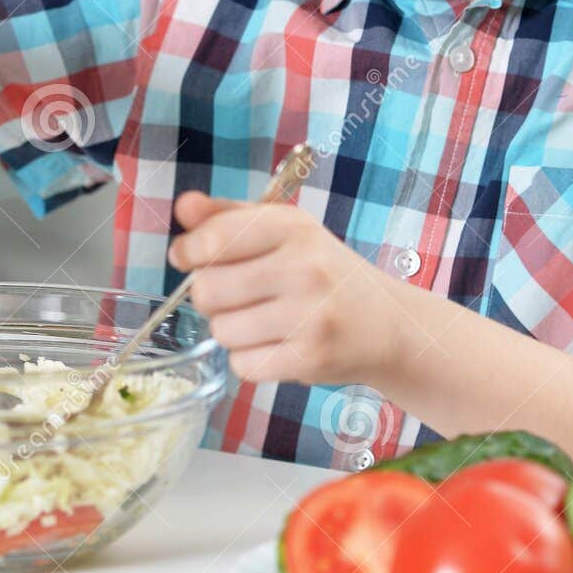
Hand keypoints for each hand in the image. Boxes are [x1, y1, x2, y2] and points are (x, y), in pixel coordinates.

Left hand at [169, 191, 402, 387]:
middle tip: (235, 295)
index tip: (186, 257)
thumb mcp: (285, 231)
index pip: (216, 237)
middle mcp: (305, 267)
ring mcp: (310, 315)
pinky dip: (249, 361)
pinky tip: (275, 346)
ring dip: (230, 331)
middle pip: (207, 290)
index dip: (188, 251)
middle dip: (210, 296)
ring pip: (220, 331)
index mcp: (294, 227)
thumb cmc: (325, 273)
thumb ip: (227, 216)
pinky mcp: (310, 358)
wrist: (388, 324)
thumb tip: (183, 206)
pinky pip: (242, 365)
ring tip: (261, 322)